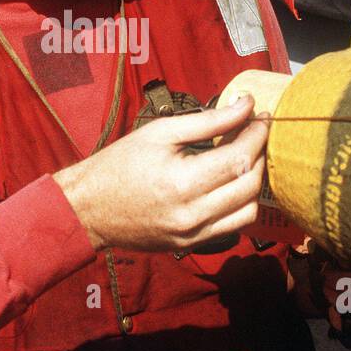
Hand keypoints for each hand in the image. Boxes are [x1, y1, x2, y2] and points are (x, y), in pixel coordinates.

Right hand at [55, 95, 269, 252]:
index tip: (262, 115)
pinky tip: (232, 182)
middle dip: (260, 153)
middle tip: (255, 132)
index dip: (257, 134)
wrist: (88, 208)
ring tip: (245, 157)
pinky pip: (233, 226)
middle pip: (249, 184)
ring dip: (254, 181)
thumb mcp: (160, 133)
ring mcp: (193, 235)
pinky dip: (241, 202)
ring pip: (248, 210)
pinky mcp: (192, 245)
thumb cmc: (119, 164)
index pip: (239, 158)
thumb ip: (208, 121)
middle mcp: (192, 214)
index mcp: (182, 182)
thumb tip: (245, 105)